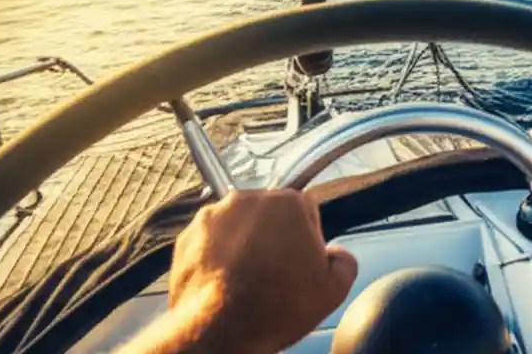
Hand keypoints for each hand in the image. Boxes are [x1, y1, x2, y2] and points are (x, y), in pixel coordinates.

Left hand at [163, 189, 358, 352]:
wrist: (220, 332)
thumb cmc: (276, 308)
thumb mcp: (334, 289)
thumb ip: (344, 260)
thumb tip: (335, 253)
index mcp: (289, 203)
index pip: (305, 212)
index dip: (306, 240)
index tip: (300, 263)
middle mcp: (249, 200)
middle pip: (269, 214)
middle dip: (272, 236)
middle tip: (273, 272)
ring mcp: (213, 216)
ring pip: (237, 225)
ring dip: (243, 244)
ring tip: (245, 280)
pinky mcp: (187, 236)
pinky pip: (210, 241)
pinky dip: (216, 256)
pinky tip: (224, 283)